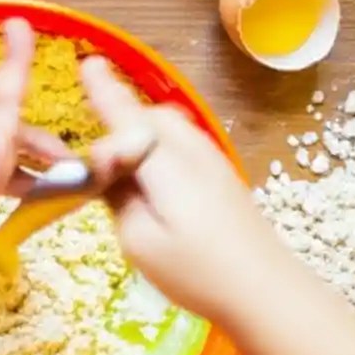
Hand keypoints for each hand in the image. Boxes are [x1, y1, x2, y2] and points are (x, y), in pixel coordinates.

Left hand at [0, 18, 71, 296]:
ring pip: (8, 157)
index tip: (21, 26)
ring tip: (67, 184)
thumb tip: (4, 138)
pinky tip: (30, 203)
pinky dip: (23, 185)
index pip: (1, 99)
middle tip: (80, 167)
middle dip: (47, 143)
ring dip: (38, 164)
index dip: (14, 63)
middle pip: (13, 133)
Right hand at [79, 55, 299, 325]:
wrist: (266, 291)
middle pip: (150, 117)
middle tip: (95, 158)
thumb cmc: (196, 271)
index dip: (104, 92)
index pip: (127, 117)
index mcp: (166, 163)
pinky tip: (152, 185)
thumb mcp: (138, 240)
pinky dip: (158, 149)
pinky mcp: (221, 175)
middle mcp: (191, 150)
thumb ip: (115, 194)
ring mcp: (211, 160)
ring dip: (141, 136)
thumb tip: (102, 164)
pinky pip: (181, 144)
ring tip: (121, 173)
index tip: (88, 63)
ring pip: (168, 128)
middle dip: (122, 121)